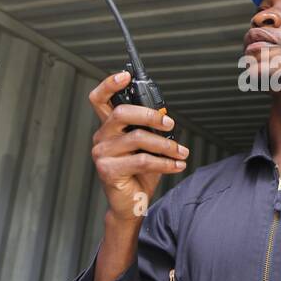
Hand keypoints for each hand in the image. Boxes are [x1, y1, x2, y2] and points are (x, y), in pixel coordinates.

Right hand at [89, 70, 188, 222]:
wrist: (132, 204)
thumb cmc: (139, 174)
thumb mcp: (147, 146)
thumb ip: (150, 129)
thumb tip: (165, 117)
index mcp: (108, 127)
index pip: (100, 99)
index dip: (109, 84)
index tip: (125, 75)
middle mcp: (101, 137)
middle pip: (121, 113)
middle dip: (150, 115)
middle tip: (169, 123)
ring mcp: (102, 154)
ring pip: (138, 139)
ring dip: (165, 145)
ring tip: (181, 152)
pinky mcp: (108, 170)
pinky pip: (142, 160)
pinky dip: (165, 163)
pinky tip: (177, 165)